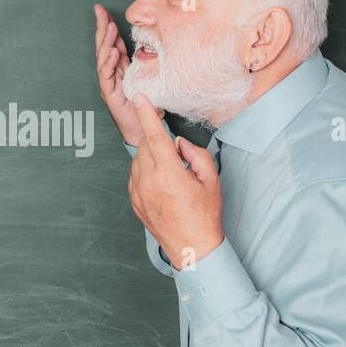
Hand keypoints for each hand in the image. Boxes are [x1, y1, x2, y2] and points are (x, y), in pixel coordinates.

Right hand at [94, 4, 162, 146]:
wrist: (145, 128)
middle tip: (100, 12)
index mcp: (120, 67)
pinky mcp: (110, 94)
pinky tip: (112, 51)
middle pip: (104, 46)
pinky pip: (107, 76)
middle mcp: (112, 73)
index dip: (108, 26)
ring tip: (109, 27)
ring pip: (103, 58)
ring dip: (106, 42)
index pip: (112, 42)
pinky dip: (109, 63)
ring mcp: (109, 83)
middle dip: (101, 28)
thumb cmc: (148, 104)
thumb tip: (155, 41)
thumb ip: (147, 61)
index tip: (103, 10)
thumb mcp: (150, 76)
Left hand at [127, 93, 223, 269]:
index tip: (139, 98)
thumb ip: (196, 154)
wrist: (192, 248)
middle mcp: (149, 182)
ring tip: (172, 175)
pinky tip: (163, 184)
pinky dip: (146, 171)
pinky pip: (136, 175)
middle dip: (157, 141)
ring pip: (138, 160)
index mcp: (169, 174)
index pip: (154, 136)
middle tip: (175, 154)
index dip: (146, 114)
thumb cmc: (205, 215)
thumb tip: (179, 144)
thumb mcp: (211, 179)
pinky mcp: (134, 201)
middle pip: (145, 146)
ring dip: (152, 157)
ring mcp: (138, 192)